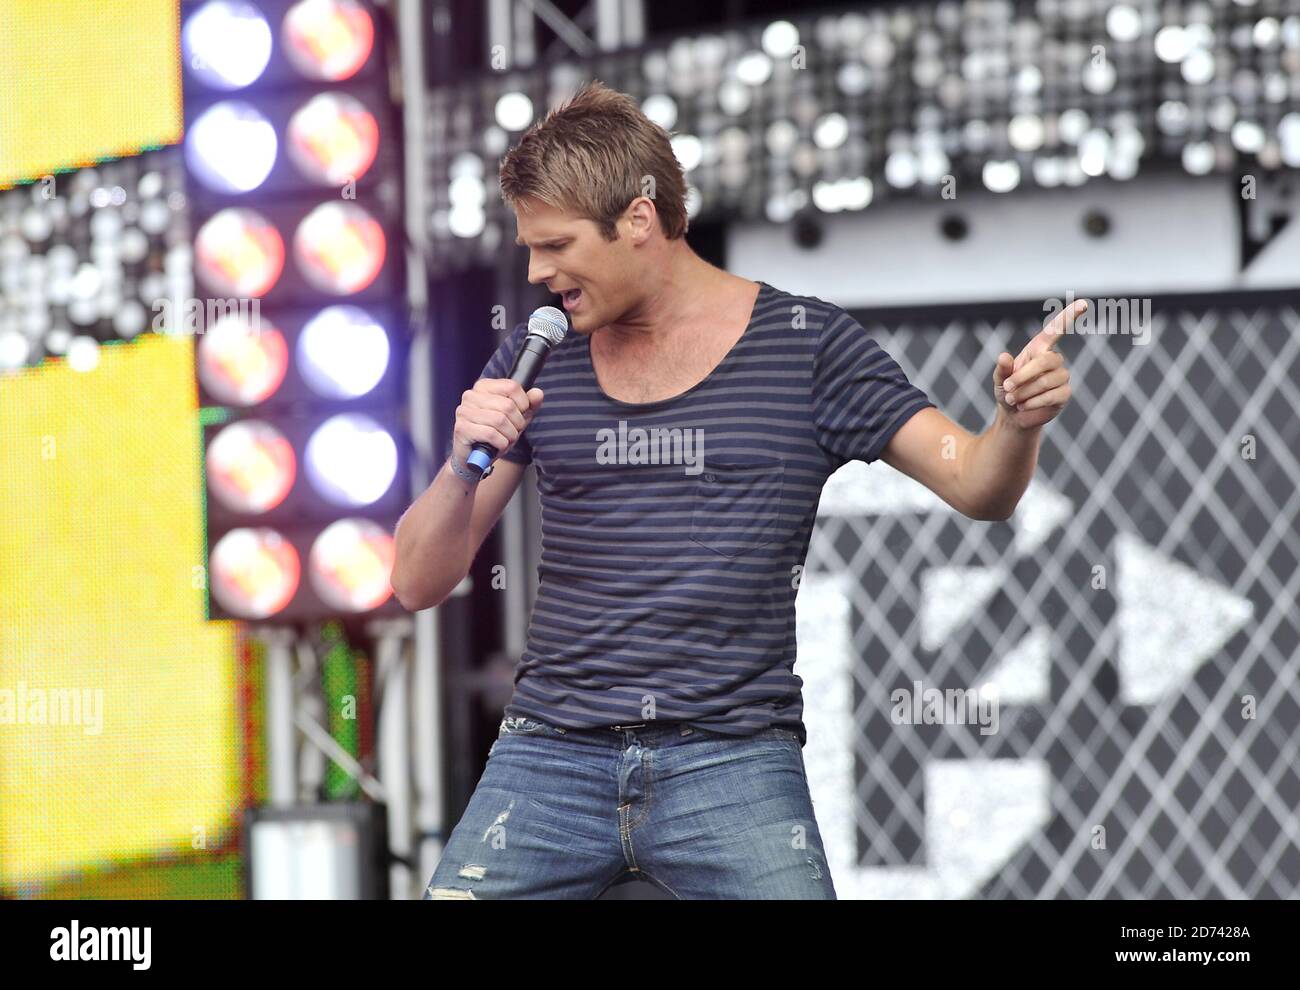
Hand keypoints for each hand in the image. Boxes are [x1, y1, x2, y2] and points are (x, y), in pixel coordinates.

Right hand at [452, 378, 543, 463]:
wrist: (475, 459)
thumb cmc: (495, 436)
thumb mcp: (516, 419)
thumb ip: (529, 405)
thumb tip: (538, 393)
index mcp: (483, 387)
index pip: (512, 387)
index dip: (523, 404)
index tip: (519, 415)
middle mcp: (471, 395)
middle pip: (507, 405)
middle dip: (517, 424)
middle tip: (512, 432)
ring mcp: (464, 411)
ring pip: (500, 420)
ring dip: (510, 435)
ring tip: (505, 440)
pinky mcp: (461, 428)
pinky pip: (491, 434)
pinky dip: (501, 443)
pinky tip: (498, 445)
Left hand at [992, 299, 1085, 429]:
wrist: (1013, 415)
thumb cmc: (1007, 391)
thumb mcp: (1000, 379)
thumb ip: (1002, 369)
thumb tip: (1003, 356)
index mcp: (1039, 349)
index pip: (1055, 329)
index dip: (1069, 316)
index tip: (1083, 304)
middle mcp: (1054, 359)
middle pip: (1046, 361)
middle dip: (1023, 376)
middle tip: (1007, 388)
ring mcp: (1062, 376)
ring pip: (1047, 381)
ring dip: (1025, 392)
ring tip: (1013, 399)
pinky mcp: (1065, 394)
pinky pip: (1052, 396)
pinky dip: (1033, 402)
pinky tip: (1024, 406)